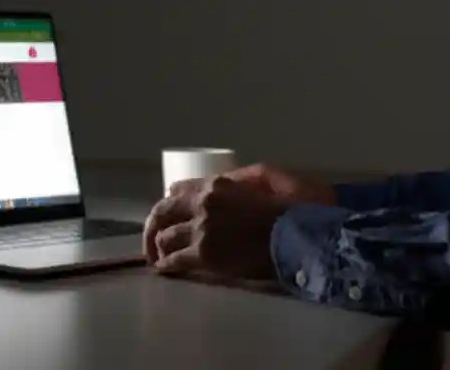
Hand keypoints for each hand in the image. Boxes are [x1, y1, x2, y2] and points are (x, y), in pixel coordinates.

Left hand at [145, 163, 334, 263]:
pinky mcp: (204, 255)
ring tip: (158, 258)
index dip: (170, 203)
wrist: (297, 236)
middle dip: (154, 225)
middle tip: (152, 238)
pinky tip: (165, 270)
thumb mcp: (262, 179)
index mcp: (215, 185)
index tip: (168, 213)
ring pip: (165, 238)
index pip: (178, 190)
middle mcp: (202, 203)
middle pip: (163, 211)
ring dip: (159, 248)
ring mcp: (201, 229)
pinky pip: (174, 261)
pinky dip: (167, 266)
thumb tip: (220, 185)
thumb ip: (236, 181)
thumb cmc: (287, 209)